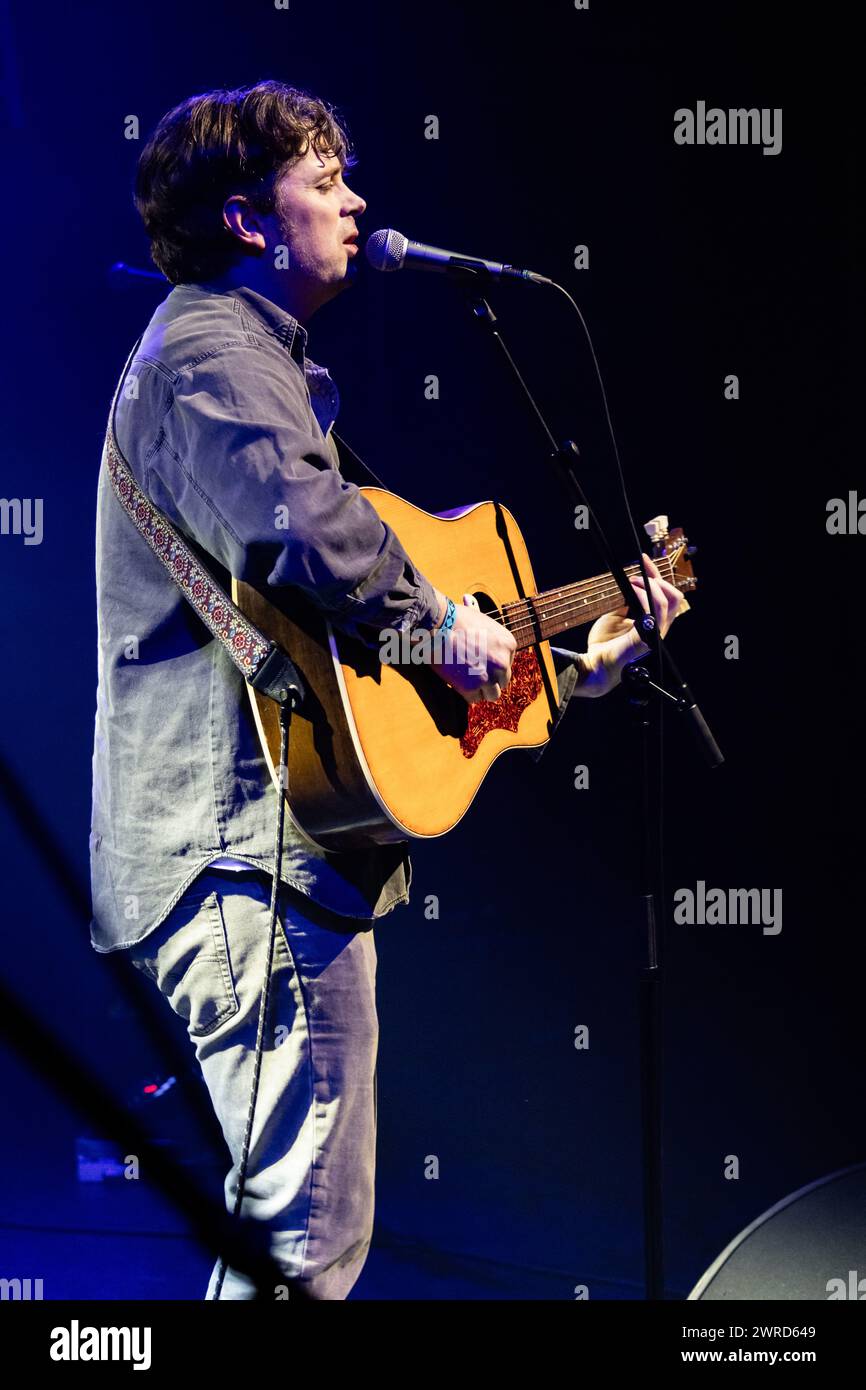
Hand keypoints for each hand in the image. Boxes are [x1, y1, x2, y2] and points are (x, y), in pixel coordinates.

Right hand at [428, 592, 516, 704]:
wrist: (437, 624)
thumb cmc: (455, 618)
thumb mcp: (482, 623)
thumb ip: (490, 639)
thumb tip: (489, 648)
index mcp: (509, 645)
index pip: (507, 664)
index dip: (492, 666)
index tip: (480, 662)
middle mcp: (503, 662)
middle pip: (502, 681)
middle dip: (489, 679)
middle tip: (472, 673)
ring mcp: (489, 676)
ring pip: (492, 694)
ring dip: (481, 689)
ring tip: (466, 679)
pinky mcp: (472, 687)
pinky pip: (473, 699)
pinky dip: (465, 693)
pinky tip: (456, 679)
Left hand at [578, 553, 690, 697]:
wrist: (595, 664)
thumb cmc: (605, 643)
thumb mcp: (615, 615)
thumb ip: (627, 602)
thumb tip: (631, 584)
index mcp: (654, 622)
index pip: (665, 595)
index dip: (656, 575)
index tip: (643, 560)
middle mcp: (659, 628)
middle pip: (675, 597)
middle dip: (658, 580)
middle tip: (637, 576)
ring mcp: (655, 634)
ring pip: (668, 602)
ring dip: (649, 586)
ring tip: (631, 582)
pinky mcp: (646, 638)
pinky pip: (653, 612)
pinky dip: (643, 596)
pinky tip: (631, 591)